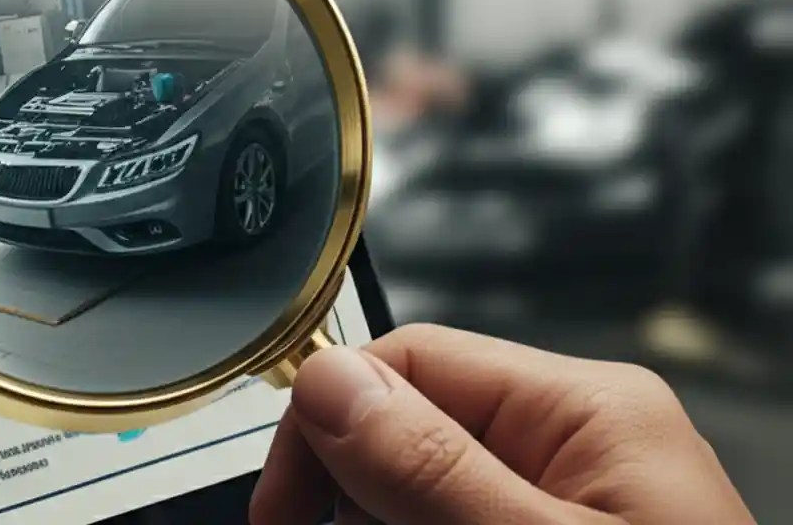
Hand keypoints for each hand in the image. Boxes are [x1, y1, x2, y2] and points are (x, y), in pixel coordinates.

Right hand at [251, 324, 753, 524]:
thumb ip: (434, 471)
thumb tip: (330, 381)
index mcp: (587, 412)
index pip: (412, 361)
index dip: (328, 426)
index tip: (283, 513)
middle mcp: (578, 447)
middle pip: (409, 432)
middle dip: (359, 501)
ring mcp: (565, 505)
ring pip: (420, 493)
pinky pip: (456, 519)